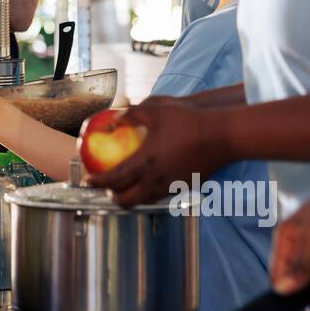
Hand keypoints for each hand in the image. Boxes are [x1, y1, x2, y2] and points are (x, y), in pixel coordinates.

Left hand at [85, 97, 226, 205]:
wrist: (222, 136)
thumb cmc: (188, 120)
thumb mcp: (155, 110)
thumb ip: (131, 114)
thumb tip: (115, 118)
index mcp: (146, 163)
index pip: (114, 179)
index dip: (97, 181)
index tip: (87, 181)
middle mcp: (157, 180)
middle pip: (127, 200)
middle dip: (112, 198)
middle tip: (105, 188)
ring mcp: (172, 186)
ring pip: (145, 200)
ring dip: (131, 197)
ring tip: (125, 186)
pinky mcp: (184, 187)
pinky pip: (160, 195)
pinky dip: (148, 192)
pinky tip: (149, 181)